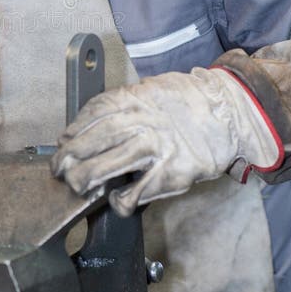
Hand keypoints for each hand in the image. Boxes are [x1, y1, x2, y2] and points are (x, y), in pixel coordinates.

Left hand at [51, 67, 280, 216]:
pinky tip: (117, 201)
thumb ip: (124, 105)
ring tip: (77, 186)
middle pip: (96, 138)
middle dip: (71, 156)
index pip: (94, 112)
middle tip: (59, 168)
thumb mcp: (153, 90)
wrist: (231, 112)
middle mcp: (144, 120)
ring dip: (87, 178)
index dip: (74, 129)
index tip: (63, 142)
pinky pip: (139, 191)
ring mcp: (158, 147)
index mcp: (136, 98)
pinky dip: (122, 200)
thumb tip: (90, 125)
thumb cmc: (189, 102)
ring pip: (111, 164)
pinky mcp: (173, 171)